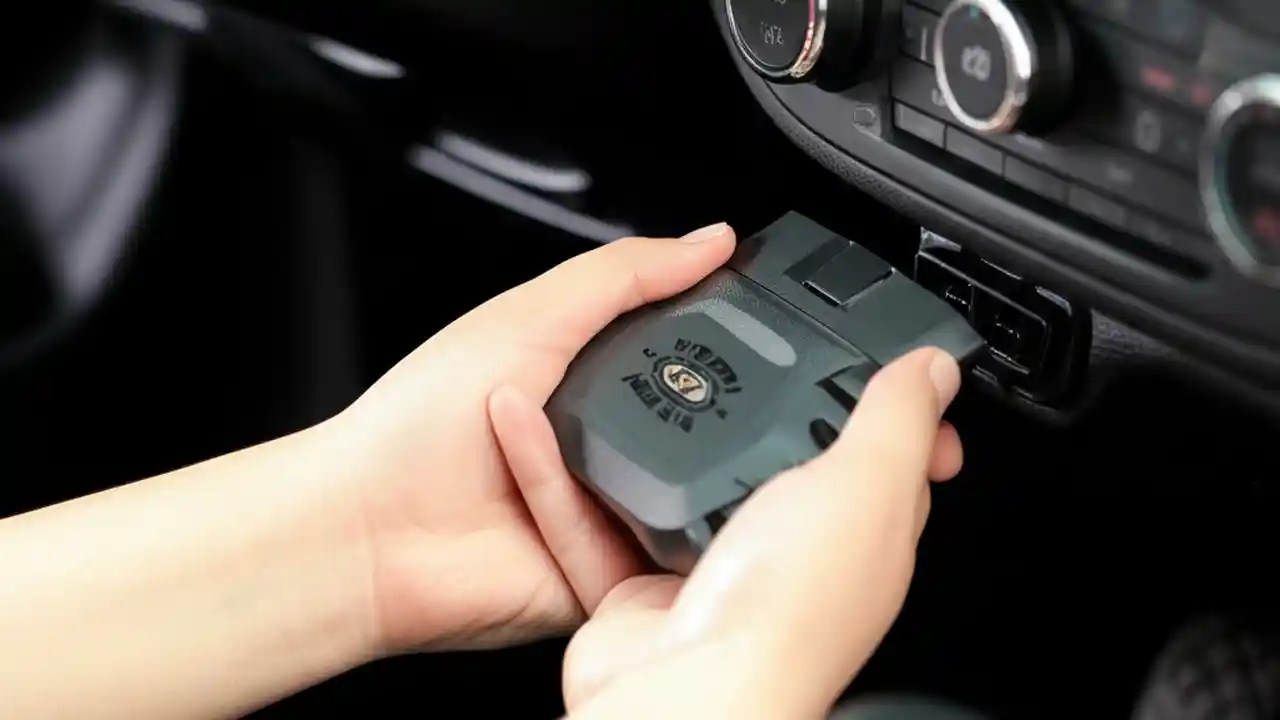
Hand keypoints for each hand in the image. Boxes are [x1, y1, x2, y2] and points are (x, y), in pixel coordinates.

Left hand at [325, 223, 736, 651]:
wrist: (363, 530)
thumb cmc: (413, 428)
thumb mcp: (526, 318)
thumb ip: (622, 276)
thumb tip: (709, 241)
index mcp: (594, 386)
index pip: (688, 358)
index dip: (711, 344)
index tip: (730, 327)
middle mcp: (608, 454)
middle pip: (700, 432)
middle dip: (674, 416)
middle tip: (613, 400)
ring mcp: (608, 521)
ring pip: (673, 496)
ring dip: (600, 466)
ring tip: (517, 442)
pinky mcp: (605, 583)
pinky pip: (634, 551)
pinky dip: (574, 514)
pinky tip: (523, 497)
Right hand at [492, 346, 963, 717]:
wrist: (687, 688)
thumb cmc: (788, 610)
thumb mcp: (866, 486)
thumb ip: (897, 421)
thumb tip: (935, 368)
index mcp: (857, 532)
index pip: (877, 457)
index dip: (874, 405)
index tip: (854, 352)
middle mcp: (785, 552)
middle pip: (768, 459)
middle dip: (745, 400)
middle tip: (717, 336)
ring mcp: (711, 567)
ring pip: (676, 481)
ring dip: (648, 429)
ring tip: (622, 368)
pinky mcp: (639, 583)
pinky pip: (594, 517)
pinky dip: (559, 474)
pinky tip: (540, 429)